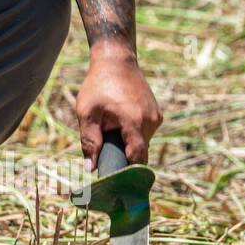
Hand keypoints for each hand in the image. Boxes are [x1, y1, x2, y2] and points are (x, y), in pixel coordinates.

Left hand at [76, 42, 161, 169]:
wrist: (116, 61)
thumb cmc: (98, 86)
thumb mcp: (87, 112)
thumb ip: (90, 140)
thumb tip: (91, 168)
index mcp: (134, 121)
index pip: (137, 158)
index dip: (129, 172)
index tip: (119, 183)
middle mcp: (150, 121)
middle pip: (139, 152)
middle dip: (124, 156)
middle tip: (106, 154)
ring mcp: (156, 116)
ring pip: (142, 142)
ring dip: (128, 143)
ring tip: (110, 130)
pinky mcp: (156, 113)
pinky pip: (145, 132)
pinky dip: (133, 133)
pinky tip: (119, 122)